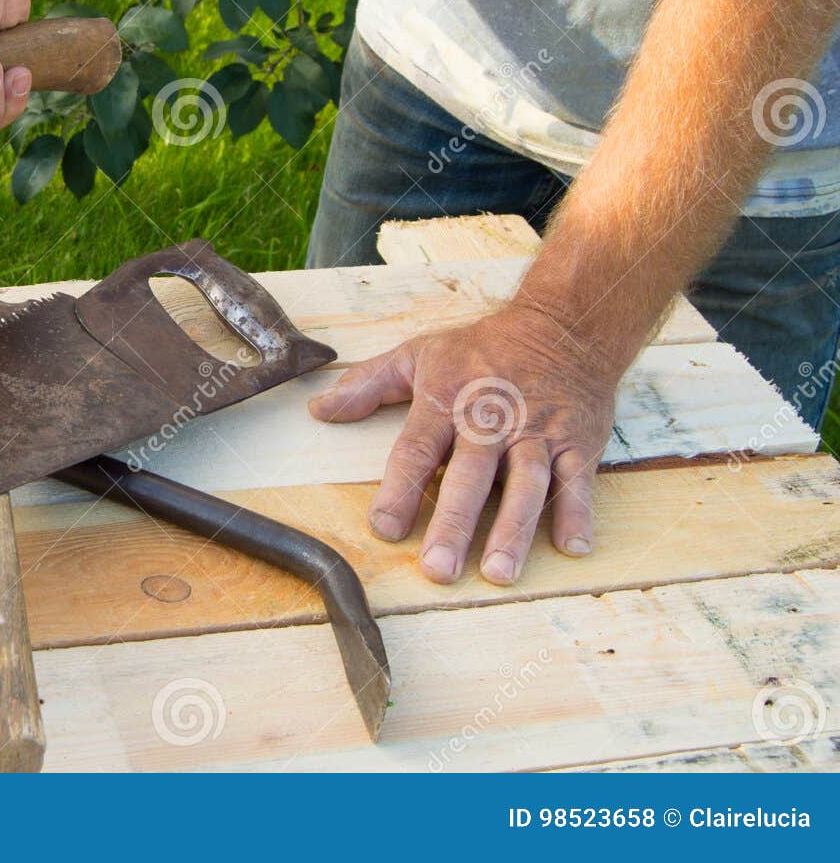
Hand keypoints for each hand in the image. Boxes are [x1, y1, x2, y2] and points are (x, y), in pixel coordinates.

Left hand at [308, 303, 618, 585]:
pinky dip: (577, 511)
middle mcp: (491, 421)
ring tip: (499, 572)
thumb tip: (319, 410)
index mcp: (447, 401)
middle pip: (470, 477)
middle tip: (438, 569)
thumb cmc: (482, 348)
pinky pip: (577, 480)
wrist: (562, 326)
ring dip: (514, 530)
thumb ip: (367, 384)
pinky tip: (571, 547)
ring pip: (525, 484)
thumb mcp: (418, 354)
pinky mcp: (577, 441)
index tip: (384, 528)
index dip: (400, 490)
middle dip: (454, 524)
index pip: (417, 450)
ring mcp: (537, 433)